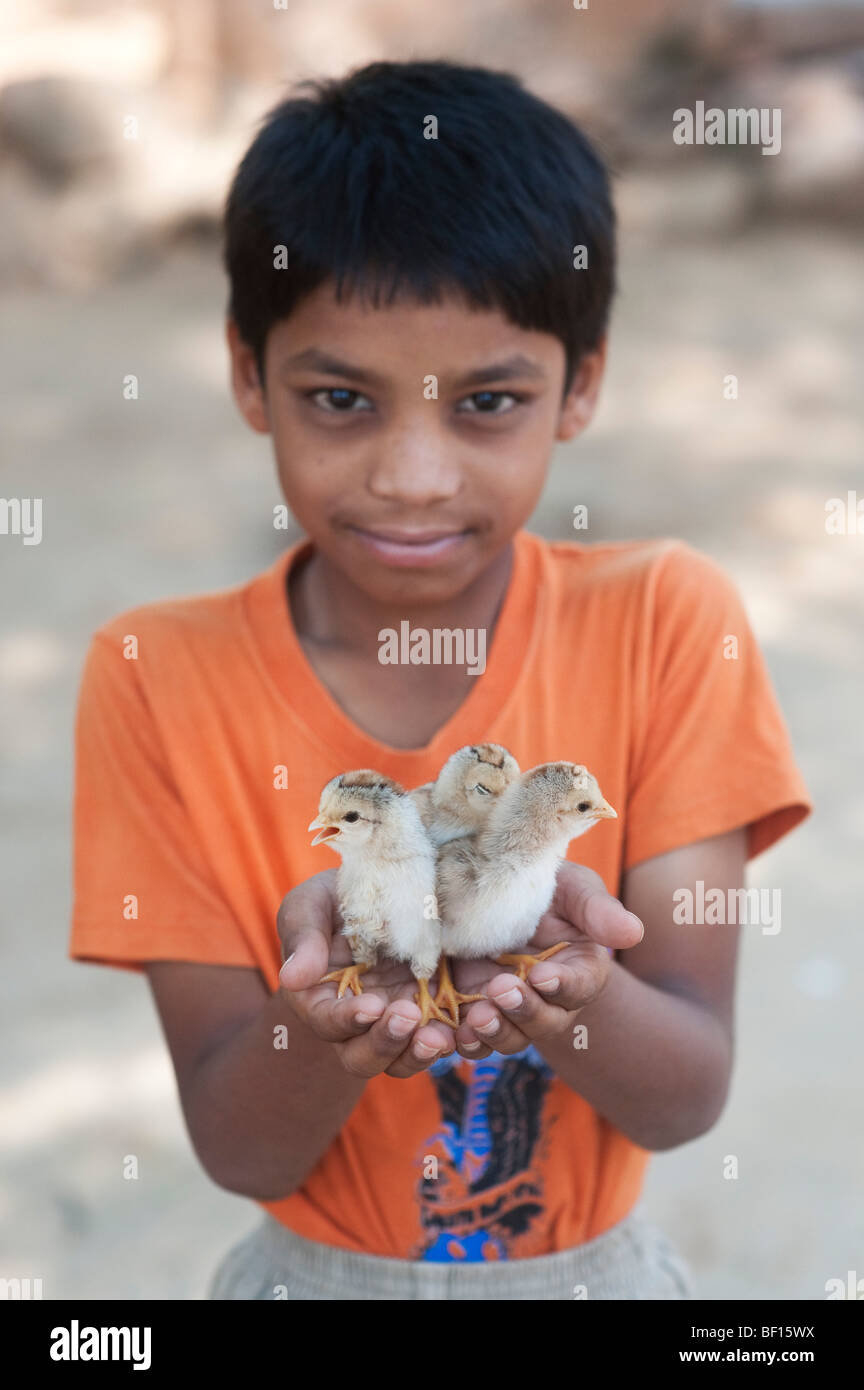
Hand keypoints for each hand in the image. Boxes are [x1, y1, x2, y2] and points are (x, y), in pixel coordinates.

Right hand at [276, 869, 455, 1078]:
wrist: (383, 892)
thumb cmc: (335, 900)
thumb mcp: (311, 906)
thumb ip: (303, 938)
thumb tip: (292, 979)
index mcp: (321, 1000)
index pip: (328, 1022)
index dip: (347, 1020)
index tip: (371, 1006)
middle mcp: (358, 1023)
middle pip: (363, 1057)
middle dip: (386, 1043)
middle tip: (408, 1017)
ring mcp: (397, 1020)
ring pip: (404, 1059)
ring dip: (421, 1052)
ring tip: (441, 1036)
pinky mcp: (433, 1013)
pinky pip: (444, 1039)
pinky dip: (457, 1038)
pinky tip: (471, 1022)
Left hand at [450, 861, 643, 1058]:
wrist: (496, 895)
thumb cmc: (546, 889)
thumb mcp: (571, 888)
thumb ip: (597, 910)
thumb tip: (633, 932)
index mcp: (580, 969)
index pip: (580, 985)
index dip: (563, 985)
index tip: (541, 975)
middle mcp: (549, 999)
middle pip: (546, 1021)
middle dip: (525, 1011)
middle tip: (500, 990)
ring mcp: (511, 1010)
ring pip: (510, 1037)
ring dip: (494, 1032)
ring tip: (476, 1017)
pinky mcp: (475, 1011)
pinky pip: (472, 1039)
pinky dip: (461, 1041)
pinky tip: (449, 1034)